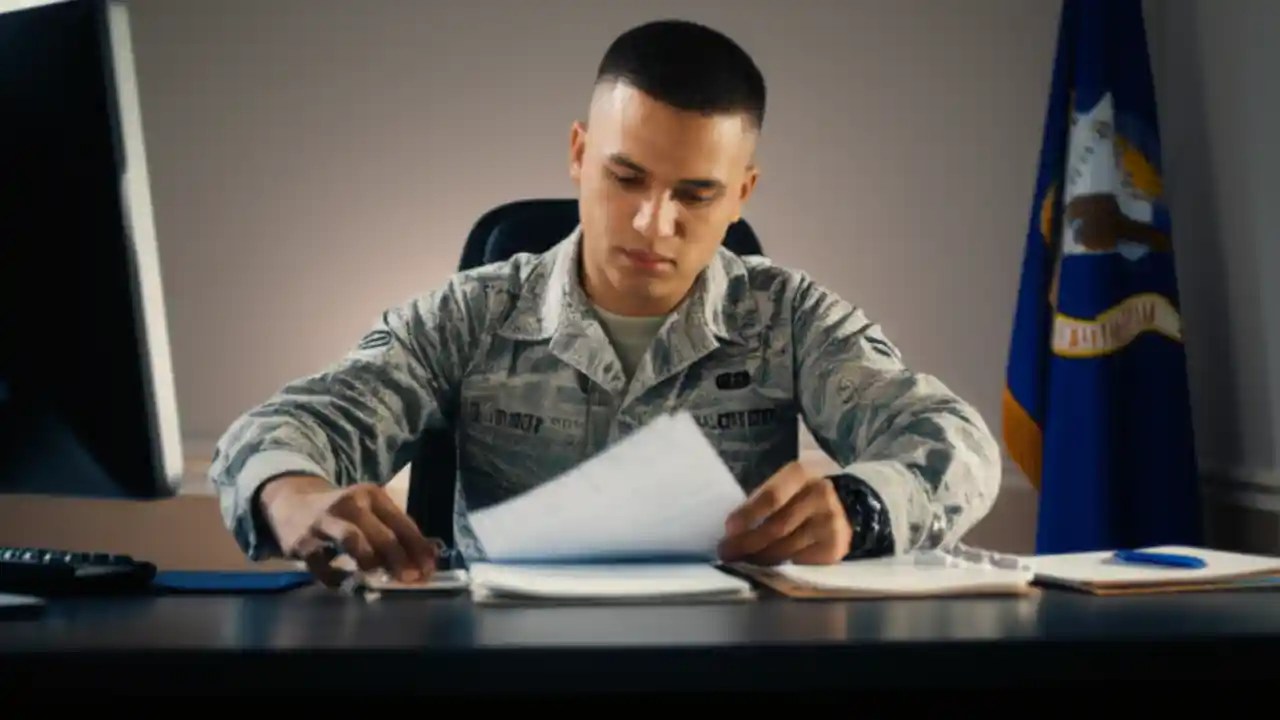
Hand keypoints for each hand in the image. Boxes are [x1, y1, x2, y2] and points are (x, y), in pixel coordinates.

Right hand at [258, 474, 439, 586]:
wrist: (290, 501)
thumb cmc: (342, 512)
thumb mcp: (369, 511)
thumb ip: (397, 532)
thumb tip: (430, 557)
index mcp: (371, 495)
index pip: (402, 523)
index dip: (418, 548)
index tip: (429, 570)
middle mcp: (349, 504)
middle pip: (381, 534)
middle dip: (399, 560)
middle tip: (409, 579)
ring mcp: (324, 522)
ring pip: (354, 541)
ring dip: (370, 562)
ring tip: (376, 576)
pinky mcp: (302, 542)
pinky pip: (324, 566)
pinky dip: (338, 579)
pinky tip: (347, 583)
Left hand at [717, 460, 852, 565]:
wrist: (842, 506)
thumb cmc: (798, 496)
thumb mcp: (781, 486)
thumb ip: (758, 503)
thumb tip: (731, 532)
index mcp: (800, 474)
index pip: (771, 497)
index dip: (748, 515)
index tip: (728, 530)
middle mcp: (820, 494)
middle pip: (777, 526)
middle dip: (747, 542)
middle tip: (726, 552)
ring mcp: (830, 522)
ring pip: (786, 548)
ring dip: (759, 557)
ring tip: (742, 559)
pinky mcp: (835, 546)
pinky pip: (799, 561)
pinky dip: (780, 564)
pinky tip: (768, 564)